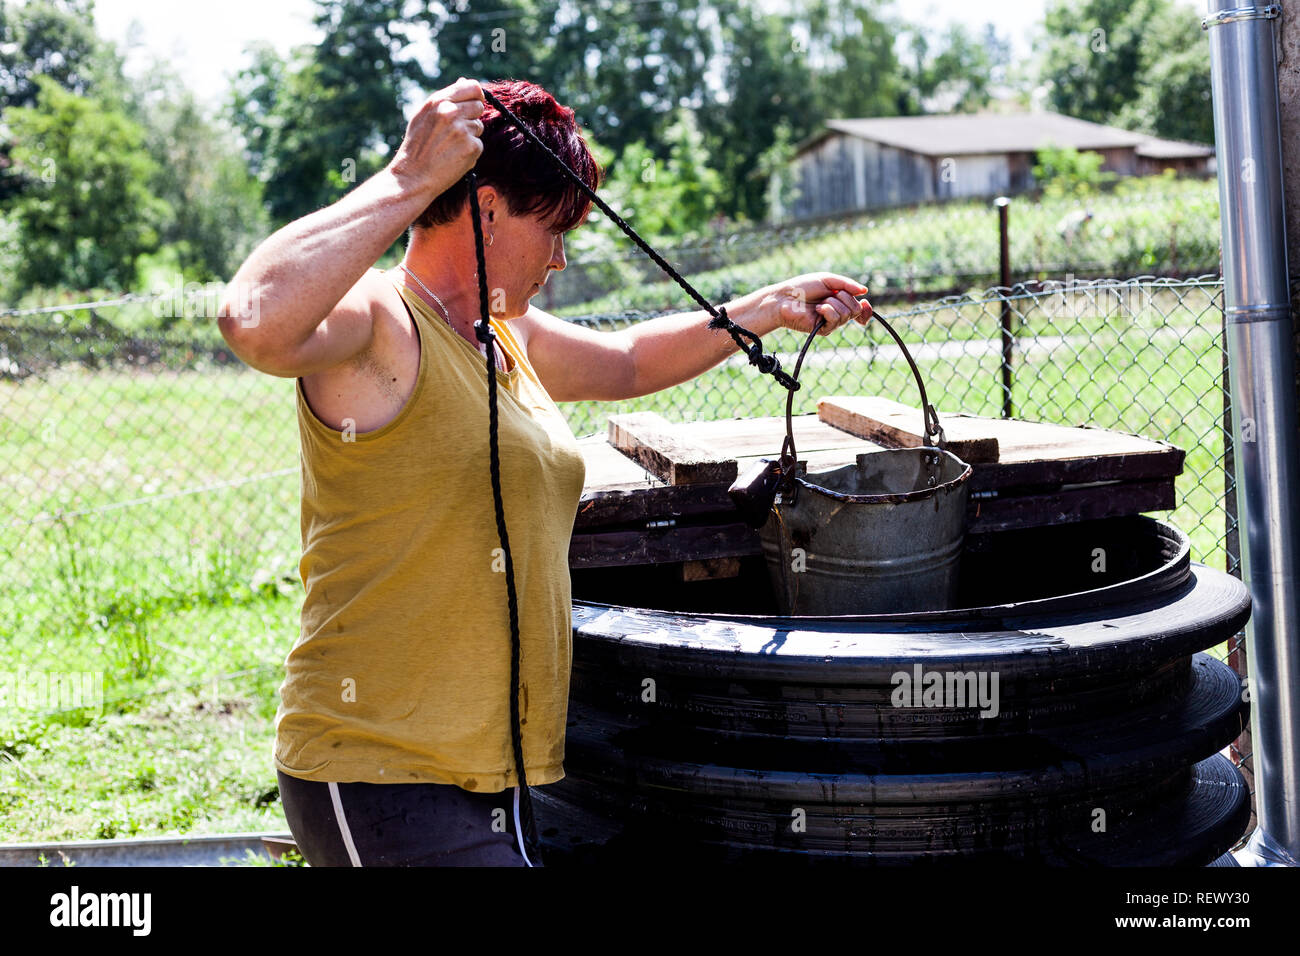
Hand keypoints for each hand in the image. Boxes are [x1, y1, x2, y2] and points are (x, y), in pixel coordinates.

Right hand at [387, 77, 485, 198]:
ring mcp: (462, 130)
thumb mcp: (423, 116)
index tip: (474, 103)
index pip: (472, 87)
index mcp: (438, 101)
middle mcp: (451, 112)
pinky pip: (479, 144)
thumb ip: (444, 99)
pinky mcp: (471, 147)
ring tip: (450, 146)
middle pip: (479, 106)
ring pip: (479, 126)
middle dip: (471, 117)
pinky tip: (454, 157)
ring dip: (470, 135)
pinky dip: (470, 151)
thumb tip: (464, 81)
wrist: (413, 176)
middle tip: (455, 131)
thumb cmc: (417, 146)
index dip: (476, 96)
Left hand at [763, 273, 872, 335]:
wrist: (784, 298)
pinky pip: (836, 319)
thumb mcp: (828, 280)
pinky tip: (817, 308)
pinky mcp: (823, 330)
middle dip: (845, 297)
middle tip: (829, 295)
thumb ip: (847, 284)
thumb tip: (865, 291)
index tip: (864, 302)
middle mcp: (837, 313)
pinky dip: (828, 310)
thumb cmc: (803, 288)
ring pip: (847, 313)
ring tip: (819, 302)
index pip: (860, 310)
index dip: (866, 309)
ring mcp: (830, 323)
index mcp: (839, 302)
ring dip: (833, 302)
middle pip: (856, 309)